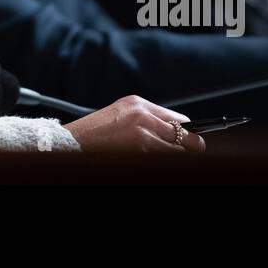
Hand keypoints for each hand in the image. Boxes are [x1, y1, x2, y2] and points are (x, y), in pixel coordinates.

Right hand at [61, 95, 205, 153]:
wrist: (71, 143)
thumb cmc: (94, 132)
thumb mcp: (120, 113)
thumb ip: (147, 117)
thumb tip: (178, 126)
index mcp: (137, 104)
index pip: (178, 119)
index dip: (189, 132)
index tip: (195, 139)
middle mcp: (142, 116)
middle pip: (184, 136)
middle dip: (191, 147)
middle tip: (194, 152)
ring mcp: (142, 135)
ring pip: (177, 152)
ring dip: (177, 157)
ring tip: (175, 159)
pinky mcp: (140, 152)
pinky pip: (164, 160)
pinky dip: (166, 162)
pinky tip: (159, 161)